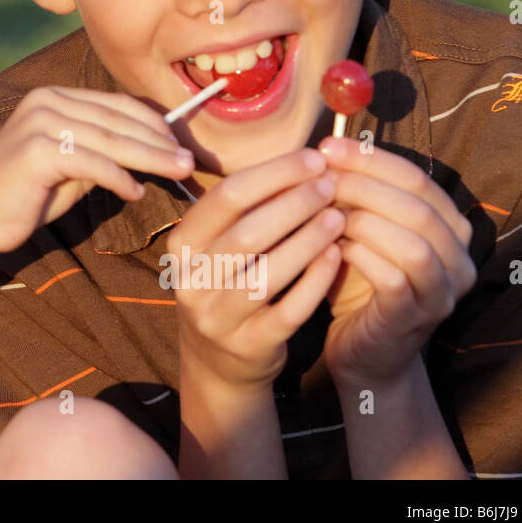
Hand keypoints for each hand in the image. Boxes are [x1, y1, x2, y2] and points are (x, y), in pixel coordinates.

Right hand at [0, 86, 195, 257]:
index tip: (182, 142)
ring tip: (179, 171)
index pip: (116, 105)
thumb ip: (101, 153)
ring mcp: (40, 122)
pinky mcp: (37, 150)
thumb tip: (149, 151)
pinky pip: (93, 163)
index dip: (153, 123)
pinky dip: (119, 178)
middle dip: (160, 141)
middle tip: (192, 159)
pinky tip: (137, 193)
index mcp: (52, 97)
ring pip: (112, 139)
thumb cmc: (22, 197)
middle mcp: (46, 101)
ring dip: (151, 157)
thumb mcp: (69, 168)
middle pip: (118, 119)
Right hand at [168, 150, 346, 391]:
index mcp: (182, 245)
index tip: (313, 159)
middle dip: (294, 203)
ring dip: (308, 239)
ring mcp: (217, 316)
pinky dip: (314, 280)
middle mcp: (191, 280)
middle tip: (331, 185)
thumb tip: (301, 161)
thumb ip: (247, 211)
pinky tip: (337, 257)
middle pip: (247, 232)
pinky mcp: (248, 345)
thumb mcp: (218, 248)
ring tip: (339, 217)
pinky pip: (288, 310)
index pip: (226, 198)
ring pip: (267, 271)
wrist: (218, 362)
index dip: (273, 174)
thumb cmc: (227, 286)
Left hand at [317, 136, 475, 385]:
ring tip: (323, 211)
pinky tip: (330, 246)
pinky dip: (360, 255)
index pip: (417, 178)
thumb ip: (355, 195)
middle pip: (417, 206)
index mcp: (450, 227)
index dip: (371, 159)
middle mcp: (459, 257)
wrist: (362, 351)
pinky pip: (394, 277)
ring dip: (363, 219)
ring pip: (413, 241)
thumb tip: (324, 149)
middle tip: (320, 175)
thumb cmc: (355, 281)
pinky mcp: (416, 317)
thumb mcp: (358, 230)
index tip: (327, 146)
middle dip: (364, 184)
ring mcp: (443, 291)